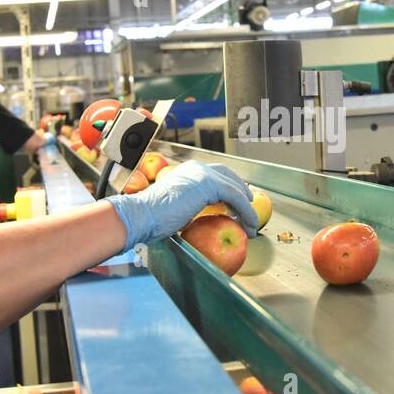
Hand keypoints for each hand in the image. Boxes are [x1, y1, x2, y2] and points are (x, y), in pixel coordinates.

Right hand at [105, 161, 257, 250]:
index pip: (215, 175)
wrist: (141, 215)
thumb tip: (200, 219)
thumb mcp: (176, 209)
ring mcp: (203, 173)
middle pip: (229, 176)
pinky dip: (246, 212)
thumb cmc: (151, 218)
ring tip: (252, 225)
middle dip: (242, 192)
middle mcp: (197, 168)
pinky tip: (250, 225)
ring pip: (235, 188)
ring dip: (247, 208)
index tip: (238, 204)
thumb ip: (190, 207)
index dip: (230, 187)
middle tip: (250, 210)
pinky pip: (236, 197)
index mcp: (187, 171)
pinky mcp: (209, 184)